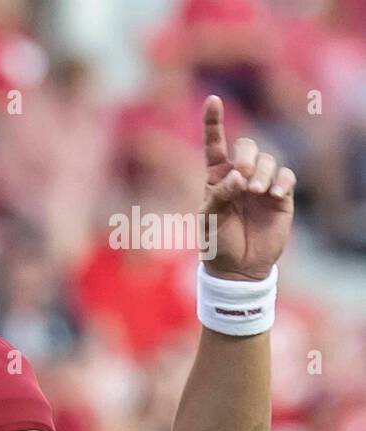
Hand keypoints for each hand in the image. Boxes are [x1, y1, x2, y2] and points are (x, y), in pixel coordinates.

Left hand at [200, 95, 295, 280]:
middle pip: (247, 147)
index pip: (214, 144)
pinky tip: (274, 194)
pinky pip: (286, 176)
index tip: (212, 99)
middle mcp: (239, 176)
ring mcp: (261, 185)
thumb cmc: (216, 242)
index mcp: (216, 178)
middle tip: (243, 178)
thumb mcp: (209, 219)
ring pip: (269, 159)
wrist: (237, 266)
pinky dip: (282, 181)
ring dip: (263, 172)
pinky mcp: (280, 196)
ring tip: (256, 192)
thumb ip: (220, 195)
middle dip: (247, 156)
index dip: (213, 122)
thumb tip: (239, 176)